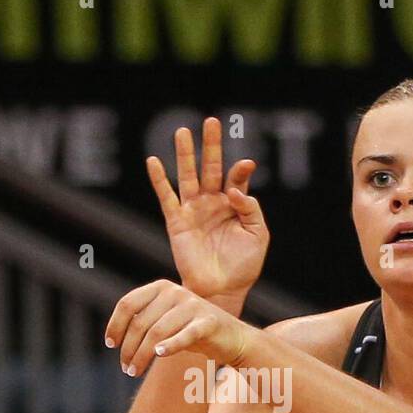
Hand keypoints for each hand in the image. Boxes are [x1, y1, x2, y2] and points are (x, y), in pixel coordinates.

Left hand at [106, 279, 255, 377]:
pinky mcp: (209, 323)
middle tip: (126, 368)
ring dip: (141, 356)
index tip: (111, 345)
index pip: (128, 304)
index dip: (115, 326)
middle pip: (140, 323)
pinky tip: (159, 354)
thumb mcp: (166, 322)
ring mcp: (193, 306)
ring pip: (157, 333)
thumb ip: (144, 322)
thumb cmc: (194, 332)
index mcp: (162, 288)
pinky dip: (170, 346)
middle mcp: (176, 292)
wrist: (234, 339)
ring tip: (134, 371)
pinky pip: (185, 336)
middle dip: (128, 349)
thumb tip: (114, 337)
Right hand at [147, 117, 268, 313]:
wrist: (222, 290)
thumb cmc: (243, 266)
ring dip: (185, 154)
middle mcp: (212, 203)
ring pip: (188, 176)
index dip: (240, 169)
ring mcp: (193, 210)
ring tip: (182, 131)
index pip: (235, 177)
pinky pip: (166, 197)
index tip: (245, 165)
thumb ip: (251, 209)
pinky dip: (159, 180)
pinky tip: (154, 161)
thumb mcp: (258, 235)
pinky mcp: (177, 222)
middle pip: (210, 167)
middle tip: (211, 121)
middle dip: (211, 145)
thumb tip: (235, 188)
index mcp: (234, 204)